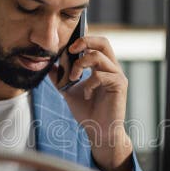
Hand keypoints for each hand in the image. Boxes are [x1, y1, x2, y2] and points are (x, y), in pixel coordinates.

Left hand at [51, 35, 133, 170]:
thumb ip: (61, 77)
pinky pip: (100, 75)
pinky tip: (87, 95)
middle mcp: (112, 68)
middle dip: (85, 41)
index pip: (97, 44)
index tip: (67, 47)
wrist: (98, 131)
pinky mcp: (120, 85)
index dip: (84, 39)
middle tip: (70, 50)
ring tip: (74, 78)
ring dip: (80, 65)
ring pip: (98, 56)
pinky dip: (89, 84)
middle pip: (103, 42)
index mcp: (102, 67)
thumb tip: (50, 65)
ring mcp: (117, 76)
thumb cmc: (87, 112)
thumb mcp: (69, 91)